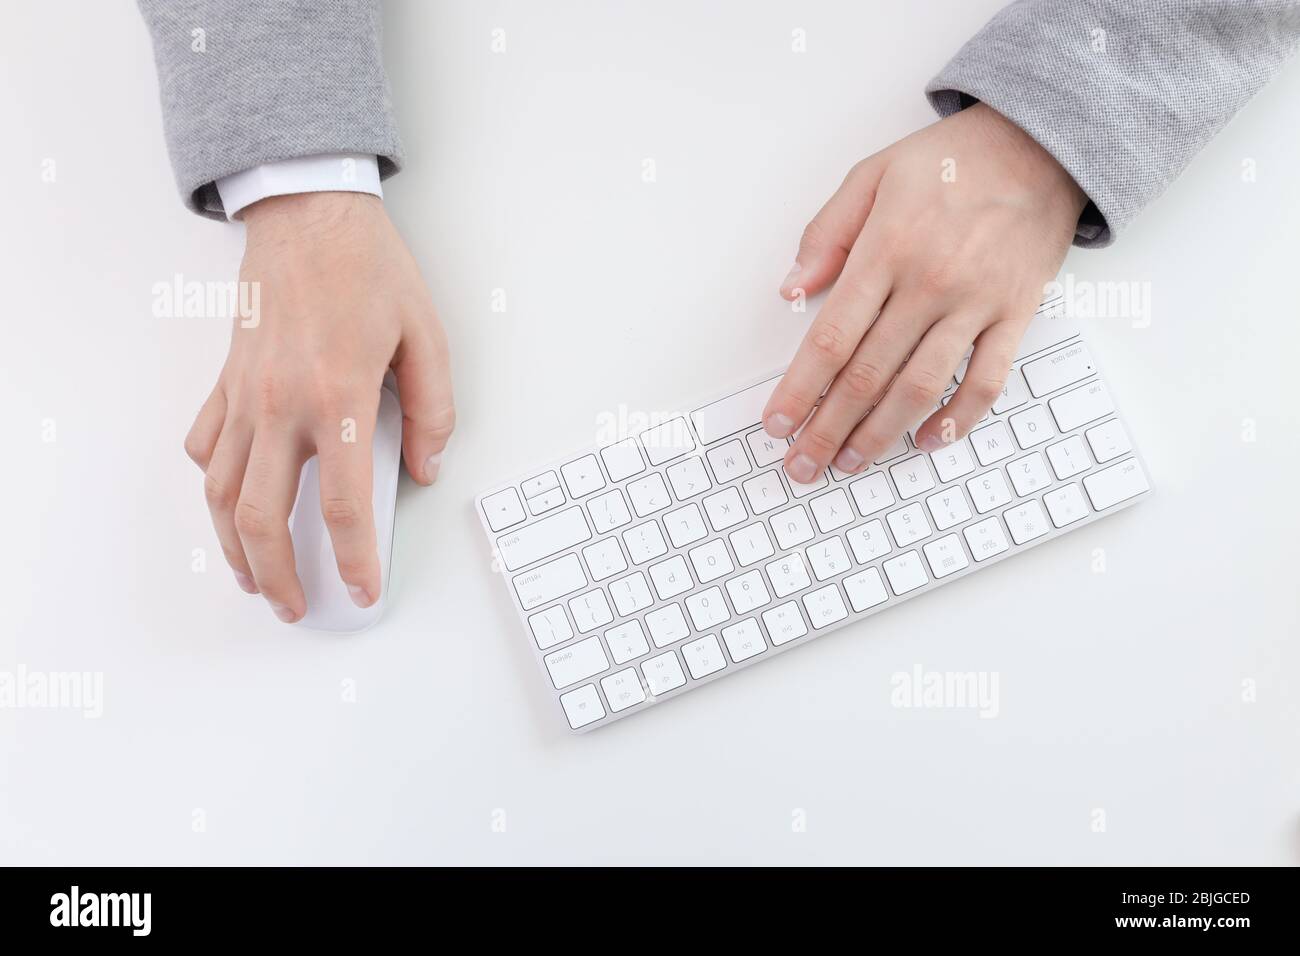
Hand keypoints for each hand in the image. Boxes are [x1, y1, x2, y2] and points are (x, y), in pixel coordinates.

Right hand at [184, 193, 454, 621]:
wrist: (307, 212)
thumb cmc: (367, 268)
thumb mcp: (426, 335)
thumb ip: (432, 411)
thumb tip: (426, 468)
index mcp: (339, 397)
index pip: (343, 504)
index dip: (354, 559)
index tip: (363, 590)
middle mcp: (282, 405)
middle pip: (264, 516)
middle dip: (280, 575)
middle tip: (298, 606)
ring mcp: (245, 395)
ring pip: (221, 493)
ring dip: (234, 546)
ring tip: (254, 579)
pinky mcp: (226, 380)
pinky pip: (205, 445)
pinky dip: (213, 485)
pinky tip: (228, 504)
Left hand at [763, 103, 1086, 481]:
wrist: (1041, 142)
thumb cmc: (951, 161)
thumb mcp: (871, 175)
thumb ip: (826, 234)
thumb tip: (791, 288)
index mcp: (886, 249)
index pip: (830, 339)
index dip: (799, 390)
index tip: (776, 424)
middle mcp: (929, 283)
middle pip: (867, 375)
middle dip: (827, 428)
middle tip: (803, 463)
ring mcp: (976, 304)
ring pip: (920, 388)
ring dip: (880, 434)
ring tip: (850, 462)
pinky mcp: (1016, 315)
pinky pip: (987, 381)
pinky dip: (958, 419)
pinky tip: (928, 440)